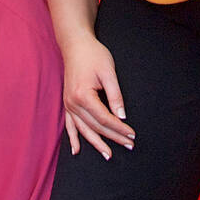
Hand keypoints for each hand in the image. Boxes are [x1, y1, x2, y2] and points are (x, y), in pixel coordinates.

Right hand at [61, 32, 134, 158]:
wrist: (75, 44)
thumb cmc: (93, 55)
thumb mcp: (108, 72)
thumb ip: (115, 95)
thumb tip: (121, 116)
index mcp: (83, 95)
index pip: (105, 118)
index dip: (119, 128)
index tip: (132, 134)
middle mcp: (73, 103)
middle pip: (96, 126)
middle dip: (113, 137)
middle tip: (129, 145)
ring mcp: (68, 104)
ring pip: (83, 129)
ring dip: (96, 143)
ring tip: (109, 155)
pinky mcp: (67, 103)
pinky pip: (69, 125)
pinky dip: (73, 138)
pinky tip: (77, 150)